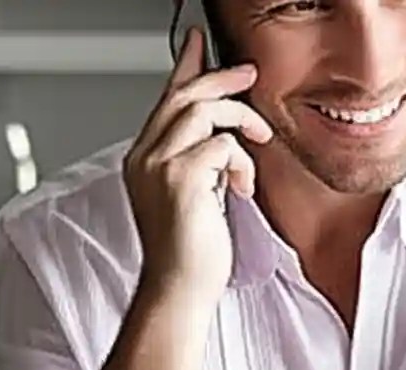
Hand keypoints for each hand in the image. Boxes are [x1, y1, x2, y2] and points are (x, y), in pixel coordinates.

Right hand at [123, 28, 273, 304]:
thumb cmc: (191, 253)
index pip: (165, 101)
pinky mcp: (180, 179)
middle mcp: (144, 157)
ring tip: (261, 140)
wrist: (180, 288)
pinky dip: (242, 161)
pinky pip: (222, 145)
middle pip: (182, 95)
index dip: (185, 68)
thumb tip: (224, 140)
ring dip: (241, 120)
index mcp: (144, 160)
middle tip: (250, 73)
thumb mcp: (196, 197)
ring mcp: (158, 166)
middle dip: (221, 79)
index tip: (200, 44)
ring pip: (201, 110)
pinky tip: (243, 188)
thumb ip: (201, 164)